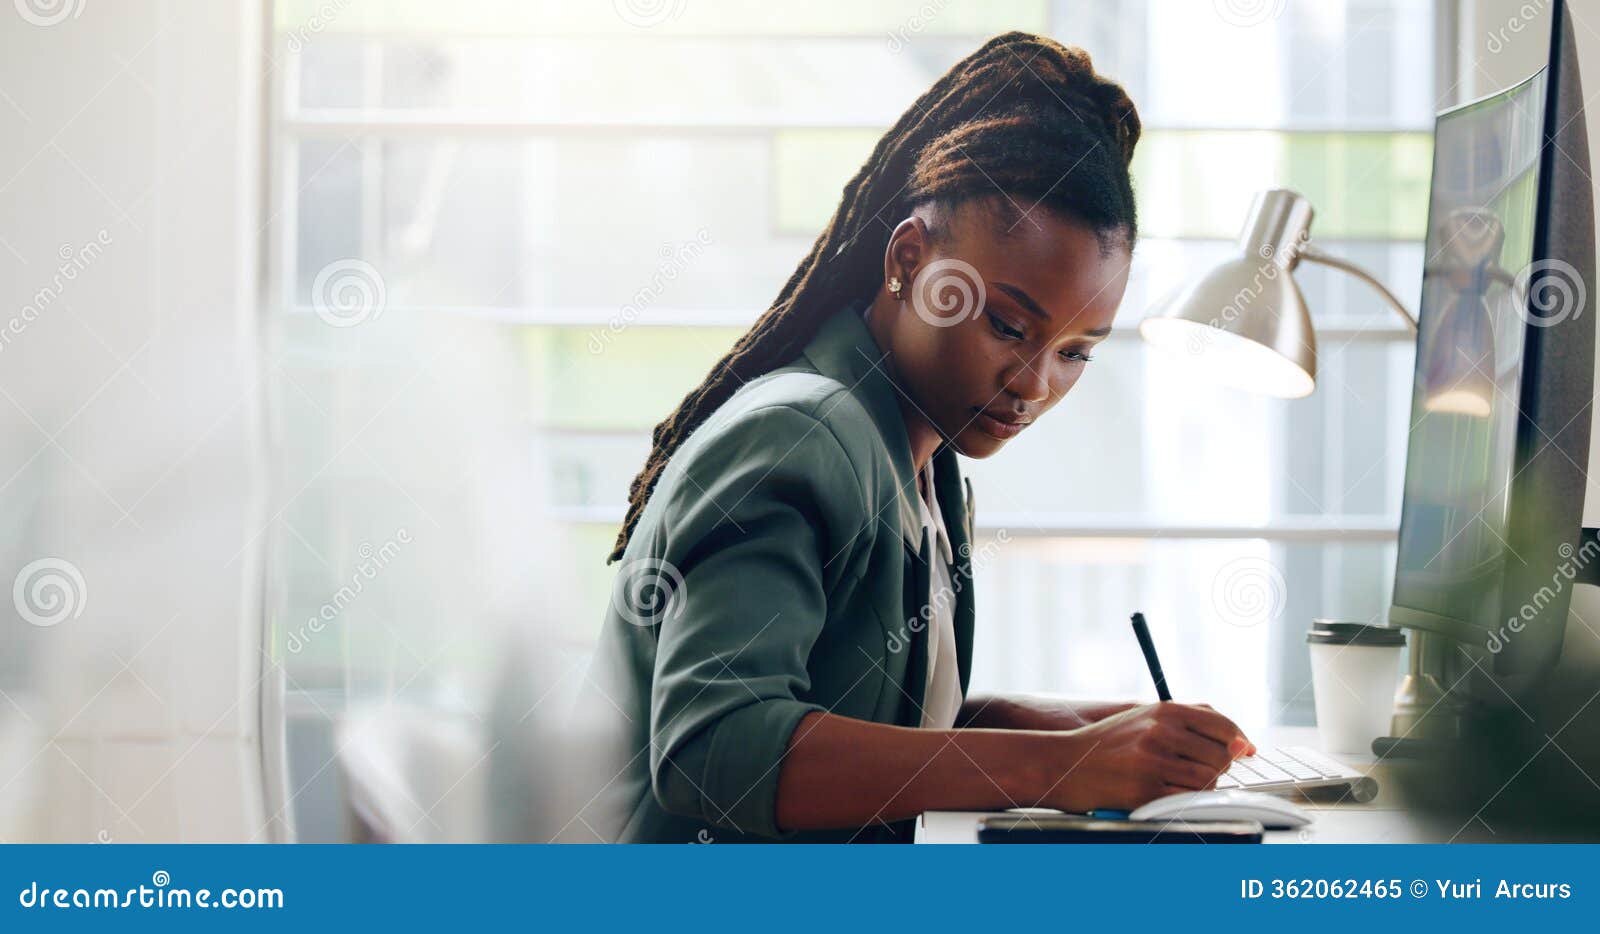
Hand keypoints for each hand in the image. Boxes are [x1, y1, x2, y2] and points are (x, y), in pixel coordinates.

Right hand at [1032, 702, 1254, 812]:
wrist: (1062, 763)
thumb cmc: (1106, 743)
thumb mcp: (1144, 717)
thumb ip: (1191, 720)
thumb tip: (1241, 742)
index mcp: (1164, 710)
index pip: (1223, 725)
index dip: (1239, 741)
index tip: (1245, 751)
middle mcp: (1161, 732)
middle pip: (1221, 755)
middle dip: (1217, 766)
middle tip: (1196, 768)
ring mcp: (1153, 762)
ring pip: (1208, 780)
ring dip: (1201, 785)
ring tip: (1178, 781)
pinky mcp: (1146, 790)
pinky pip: (1188, 799)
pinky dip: (1186, 800)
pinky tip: (1167, 793)